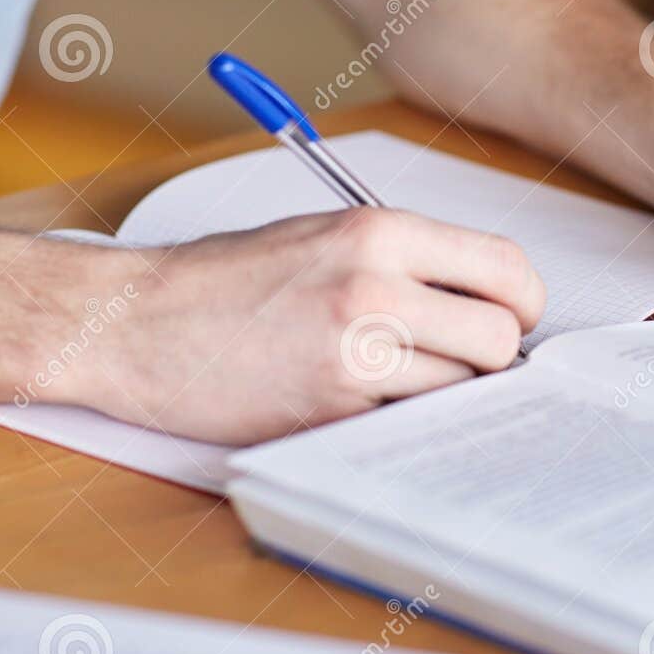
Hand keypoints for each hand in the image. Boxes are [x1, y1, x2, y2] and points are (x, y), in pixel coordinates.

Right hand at [64, 209, 544, 444]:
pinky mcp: (328, 410)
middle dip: (493, 357)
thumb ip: (405, 259)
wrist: (131, 323)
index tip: (511, 317)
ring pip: (462, 388)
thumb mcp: (323, 235)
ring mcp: (353, 353)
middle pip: (501, 339)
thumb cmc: (221, 280)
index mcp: (378, 231)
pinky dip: (398, 418)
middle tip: (462, 359)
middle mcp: (375, 286)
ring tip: (401, 379)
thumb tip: (481, 296)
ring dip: (446, 391)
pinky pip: (404, 422)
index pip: (506, 267)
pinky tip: (363, 400)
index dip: (522, 301)